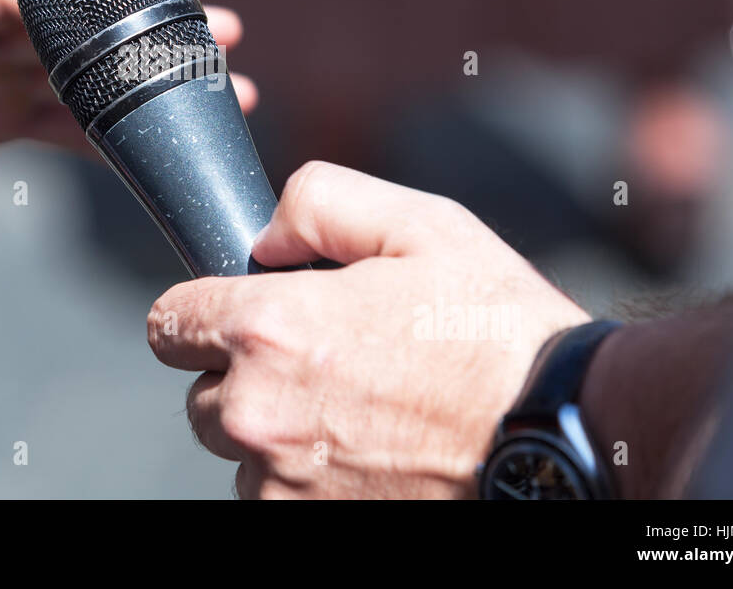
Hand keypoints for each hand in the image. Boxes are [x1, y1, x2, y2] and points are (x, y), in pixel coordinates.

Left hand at [0, 0, 256, 158]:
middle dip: (146, 25)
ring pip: (95, 72)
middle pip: (77, 22)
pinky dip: (126, 136)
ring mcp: (4, 70)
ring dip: (159, 79)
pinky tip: (181, 144)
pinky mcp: (8, 110)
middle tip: (220, 25)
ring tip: (233, 84)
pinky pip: (77, 124)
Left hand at [147, 161, 588, 498]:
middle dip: (242, 370)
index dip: (203, 308)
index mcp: (270, 330)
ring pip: (237, 449)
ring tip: (358, 407)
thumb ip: (319, 203)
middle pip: (199, 390)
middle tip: (323, 358)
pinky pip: (273, 495)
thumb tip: (262, 237)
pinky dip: (303, 475)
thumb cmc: (496, 330)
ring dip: (274, 428)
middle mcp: (257, 413)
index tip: (239, 310)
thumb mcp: (421, 225)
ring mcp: (279, 485)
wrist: (563, 435)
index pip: (168, 321)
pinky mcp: (306, 528)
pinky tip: (368, 450)